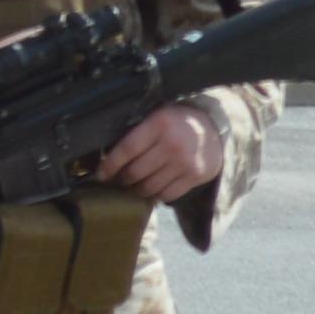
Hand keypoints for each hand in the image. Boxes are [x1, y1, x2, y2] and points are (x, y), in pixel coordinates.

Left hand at [97, 106, 218, 204]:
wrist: (213, 128)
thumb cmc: (175, 123)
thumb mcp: (156, 117)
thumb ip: (136, 132)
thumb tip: (105, 156)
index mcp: (159, 124)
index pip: (126, 150)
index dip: (110, 165)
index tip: (101, 175)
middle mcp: (172, 144)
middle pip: (135, 172)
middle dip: (122, 180)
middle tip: (117, 180)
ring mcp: (185, 162)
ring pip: (149, 187)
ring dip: (137, 190)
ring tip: (133, 185)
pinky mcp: (195, 176)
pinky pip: (166, 195)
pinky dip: (155, 195)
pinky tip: (152, 188)